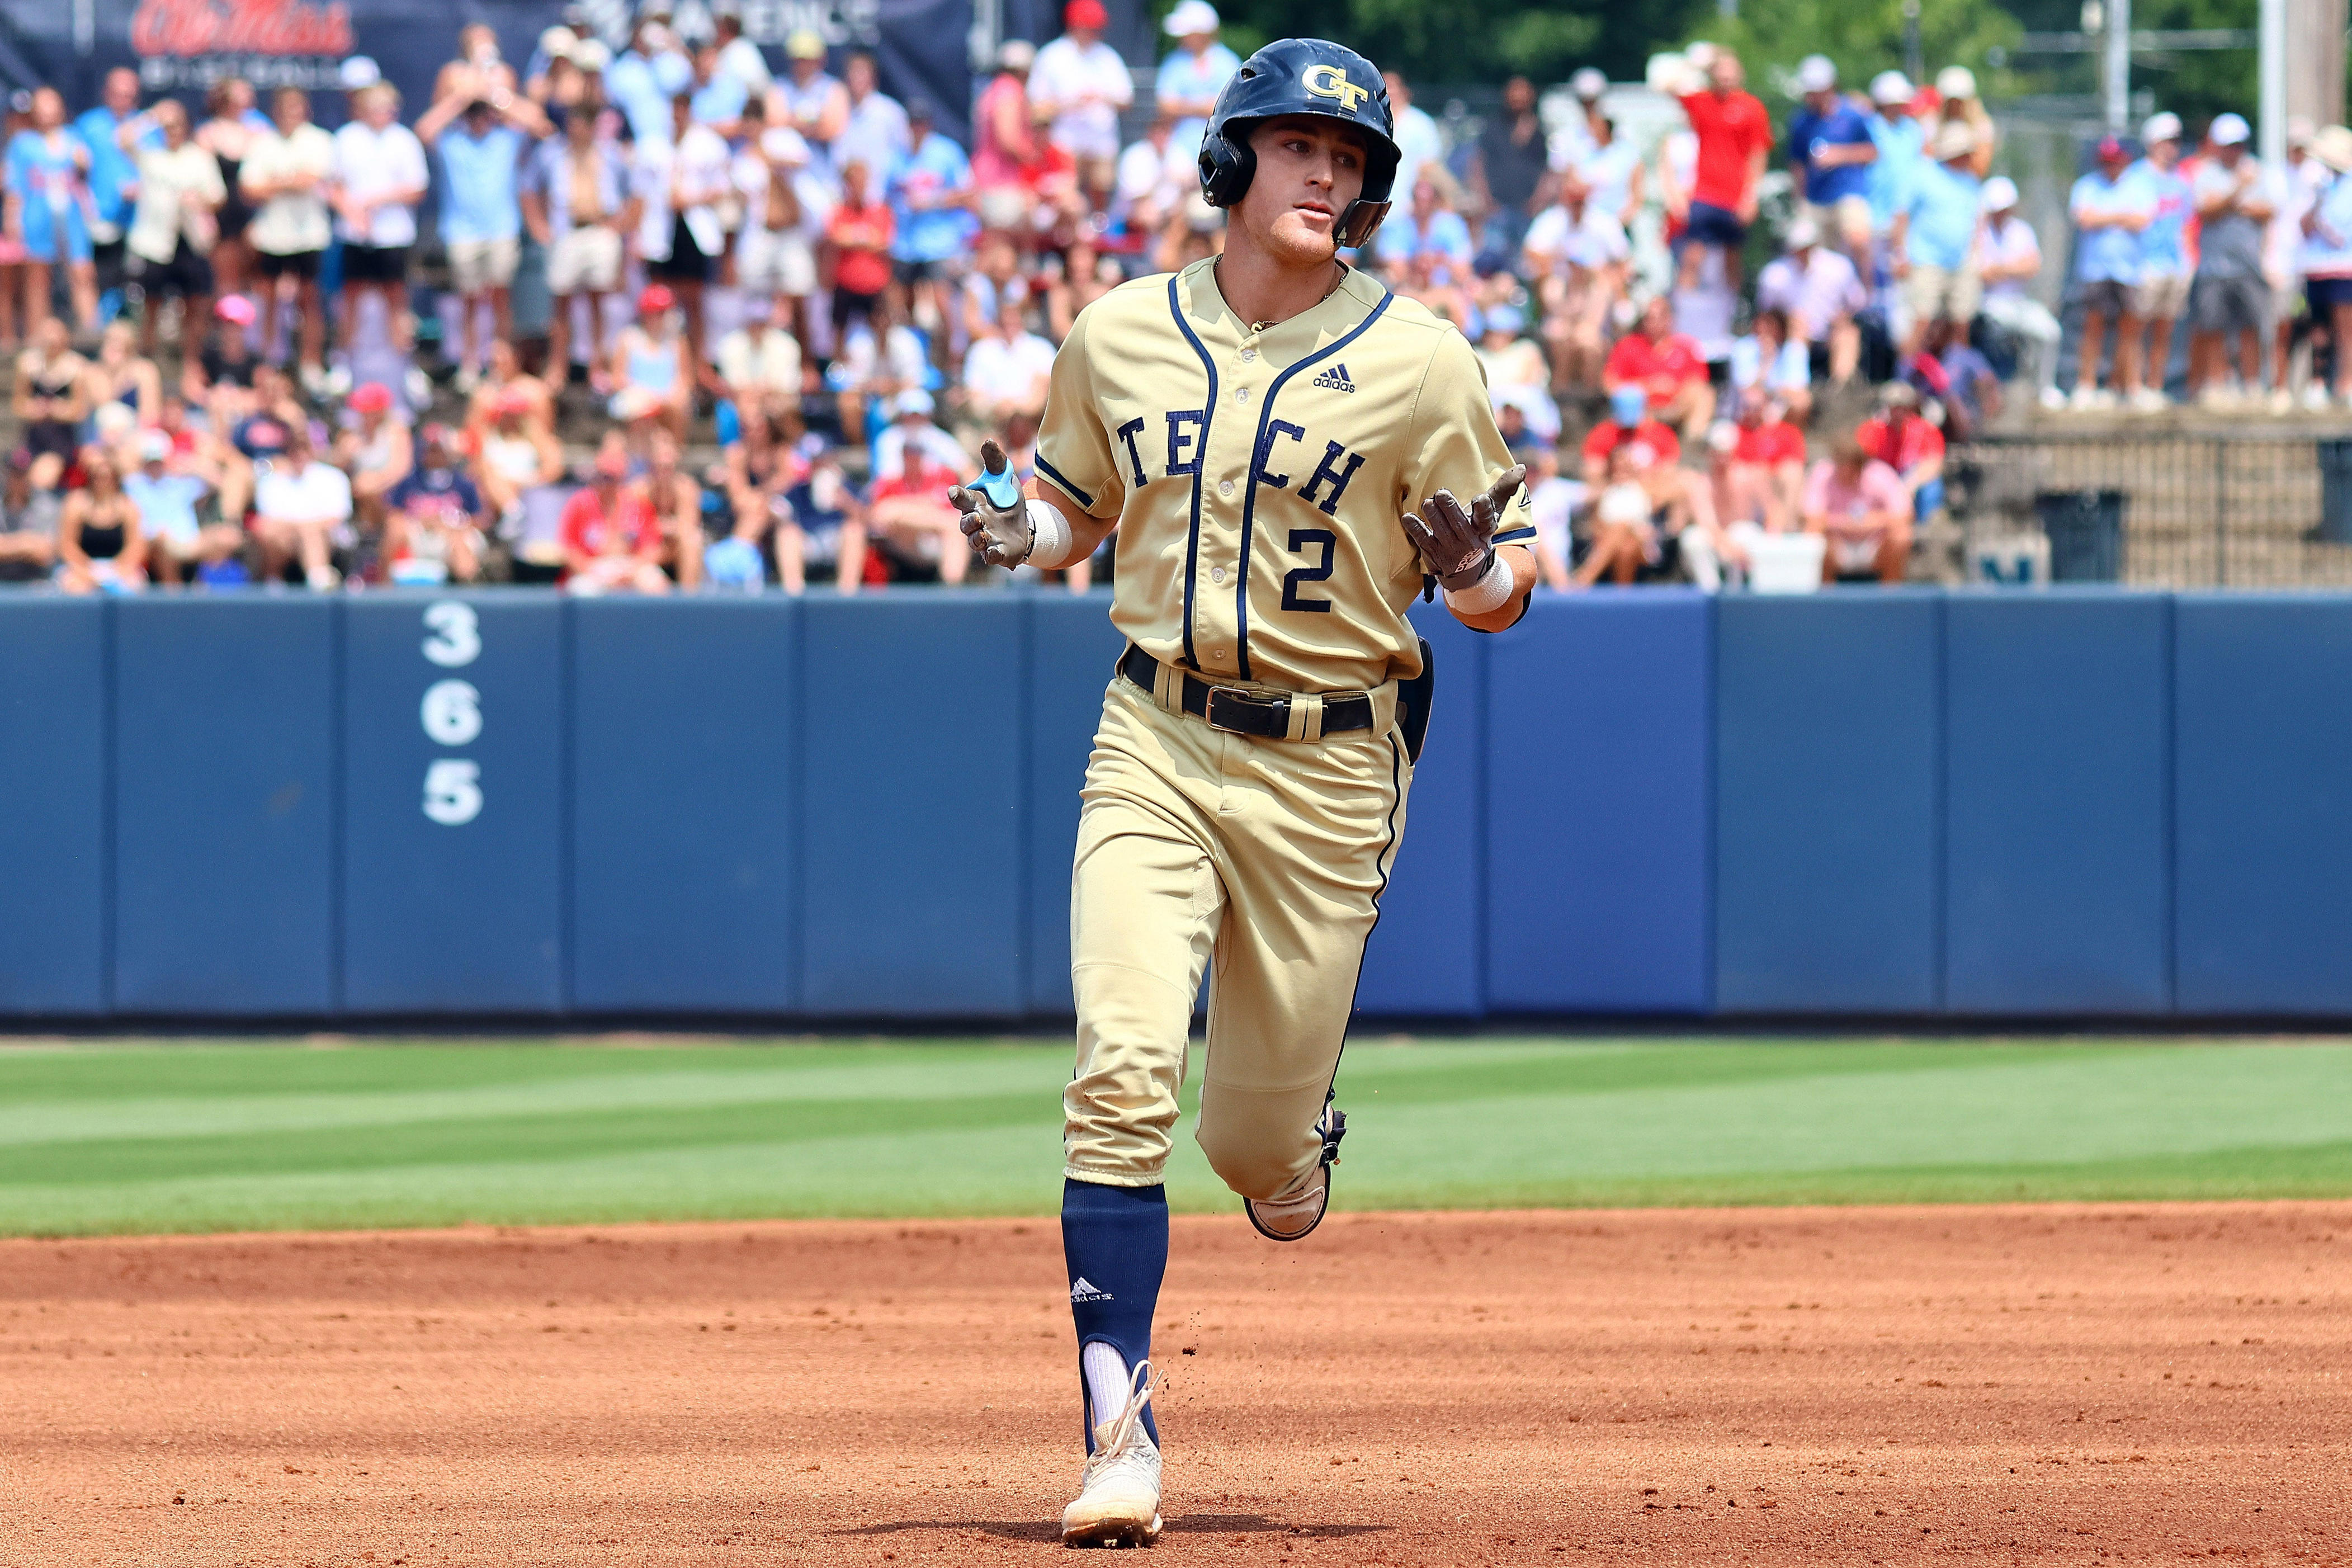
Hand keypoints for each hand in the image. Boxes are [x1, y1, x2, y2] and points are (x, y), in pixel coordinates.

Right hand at [948, 439, 1031, 566]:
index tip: (953, 491)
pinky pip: (990, 556)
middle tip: (977, 517)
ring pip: (975, 541)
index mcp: (974, 503)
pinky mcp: (996, 552)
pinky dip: (992, 555)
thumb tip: (988, 440)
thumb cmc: (1006, 499)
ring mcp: (984, 539)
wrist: (1024, 525)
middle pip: (966, 523)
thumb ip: (995, 460)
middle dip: (969, 521)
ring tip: (985, 533)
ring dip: (978, 538)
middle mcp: (975, 522)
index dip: (957, 495)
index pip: (961, 498)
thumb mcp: (1005, 477)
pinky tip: (994, 552)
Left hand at [1407, 465, 1523, 590]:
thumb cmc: (1479, 532)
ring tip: (1428, 502)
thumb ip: (1504, 489)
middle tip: (1441, 493)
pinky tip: (1408, 517)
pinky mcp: (1433, 554)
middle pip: (1459, 522)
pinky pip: (1423, 540)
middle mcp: (1468, 540)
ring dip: (1433, 515)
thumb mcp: (1493, 513)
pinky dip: (1415, 528)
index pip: (1486, 517)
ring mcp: (1450, 549)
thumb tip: (1522, 467)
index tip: (1480, 498)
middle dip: (1449, 507)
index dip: (1483, 508)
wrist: (1468, 572)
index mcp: (1484, 528)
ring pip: (1440, 530)